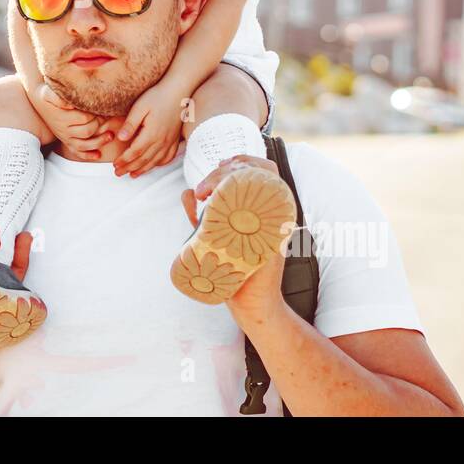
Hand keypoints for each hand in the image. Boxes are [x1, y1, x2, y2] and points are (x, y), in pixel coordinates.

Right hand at [33, 82, 123, 160]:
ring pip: (83, 145)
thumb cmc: (48, 93)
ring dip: (99, 142)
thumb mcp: (49, 93)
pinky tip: (98, 154)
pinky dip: (88, 155)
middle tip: (108, 117)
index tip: (103, 108)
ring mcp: (65, 137)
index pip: (84, 118)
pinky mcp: (66, 142)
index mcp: (62, 118)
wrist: (40, 100)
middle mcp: (63, 130)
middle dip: (100, 125)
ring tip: (111, 135)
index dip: (96, 114)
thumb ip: (57, 97)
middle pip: (87, 131)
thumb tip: (69, 105)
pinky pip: (77, 152)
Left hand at [112, 80, 187, 177]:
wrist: (178, 90)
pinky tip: (153, 165)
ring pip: (155, 161)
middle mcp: (162, 141)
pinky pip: (168, 157)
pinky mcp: (175, 139)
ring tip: (132, 175)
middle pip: (143, 160)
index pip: (134, 152)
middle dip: (129, 168)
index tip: (115, 164)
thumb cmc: (157, 96)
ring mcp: (170, 141)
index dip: (124, 160)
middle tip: (118, 173)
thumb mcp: (139, 107)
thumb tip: (120, 139)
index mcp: (151, 134)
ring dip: (143, 169)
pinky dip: (159, 164)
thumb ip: (130, 124)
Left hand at [181, 155, 292, 315]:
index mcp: (264, 207)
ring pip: (264, 180)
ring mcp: (276, 221)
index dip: (241, 160)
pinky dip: (251, 195)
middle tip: (205, 185)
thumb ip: (200, 215)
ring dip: (235, 175)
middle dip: (231, 166)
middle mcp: (275, 210)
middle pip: (260, 169)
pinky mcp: (275, 234)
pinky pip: (273, 203)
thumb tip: (186, 193)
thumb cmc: (235, 270)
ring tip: (207, 190)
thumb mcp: (213, 236)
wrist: (250, 303)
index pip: (262, 168)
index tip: (218, 166)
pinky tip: (223, 197)